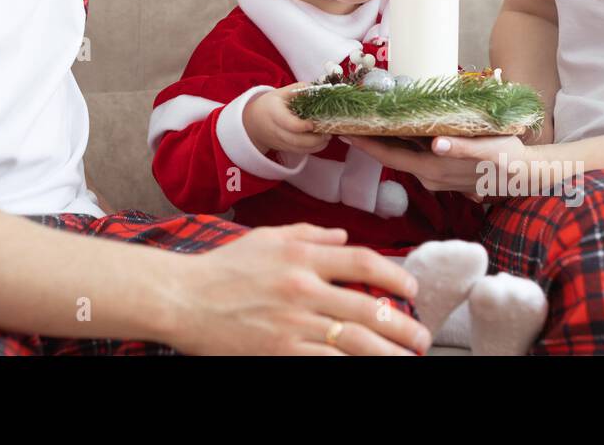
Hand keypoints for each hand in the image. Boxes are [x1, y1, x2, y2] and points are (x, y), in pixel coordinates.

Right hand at [165, 223, 430, 354]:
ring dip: (389, 353)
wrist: (180, 299)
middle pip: (367, 308)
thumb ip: (307, 233)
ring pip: (354, 342)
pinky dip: (351, 367)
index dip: (394, 276)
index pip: (361, 261)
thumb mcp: (265, 238)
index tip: (412, 290)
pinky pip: (326, 364)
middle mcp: (301, 289)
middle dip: (403, 325)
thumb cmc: (222, 268)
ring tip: (409, 359)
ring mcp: (291, 324)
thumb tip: (343, 235)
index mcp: (300, 257)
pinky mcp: (279, 352)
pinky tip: (368, 370)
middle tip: (423, 336)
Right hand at [243, 83, 329, 157]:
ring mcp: (280, 142)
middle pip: (296, 140)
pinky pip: (299, 152)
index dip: (302, 126)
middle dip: (315, 139)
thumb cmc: (268, 106)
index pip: (289, 124)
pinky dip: (312, 149)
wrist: (253, 123)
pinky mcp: (284, 148)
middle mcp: (277, 131)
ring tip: (327, 137)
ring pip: (299, 149)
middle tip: (328, 133)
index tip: (312, 123)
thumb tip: (314, 88)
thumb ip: (297, 89)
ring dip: (316, 146)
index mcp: (274, 114)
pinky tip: (321, 142)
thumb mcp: (279, 93)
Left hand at [342, 133, 533, 201]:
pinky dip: (401, 144)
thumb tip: (436, 145)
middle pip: (390, 157)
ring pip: (402, 157)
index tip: (343, 131)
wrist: (526, 177)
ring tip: (365, 120)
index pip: (389, 157)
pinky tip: (395, 130)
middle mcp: (428, 177)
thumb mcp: (488, 150)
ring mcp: (434, 178)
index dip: (365, 145)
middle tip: (346, 120)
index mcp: (433, 170)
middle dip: (367, 141)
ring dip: (384, 142)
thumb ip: (460, 148)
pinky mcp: (442, 173)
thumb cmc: (508, 161)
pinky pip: (414, 157)